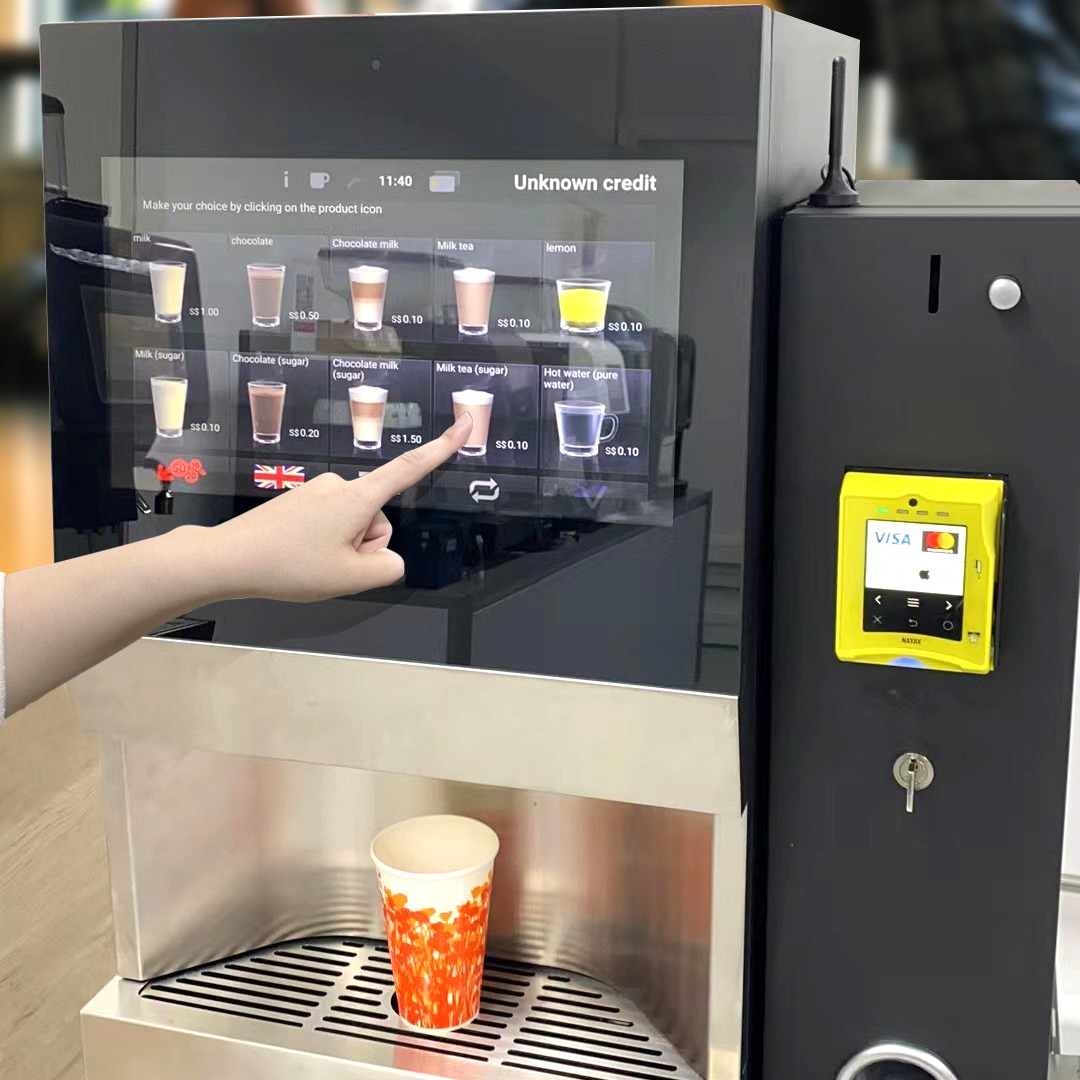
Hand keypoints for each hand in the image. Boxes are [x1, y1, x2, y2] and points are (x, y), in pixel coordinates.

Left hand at [198, 413, 472, 601]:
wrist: (228, 559)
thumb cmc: (291, 566)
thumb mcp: (351, 579)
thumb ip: (387, 568)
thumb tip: (387, 557)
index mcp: (358, 498)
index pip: (410, 470)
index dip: (442, 448)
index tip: (466, 422)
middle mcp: (340, 485)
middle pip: (377, 521)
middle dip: (363, 547)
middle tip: (330, 566)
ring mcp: (317, 491)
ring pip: (352, 526)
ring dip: (341, 549)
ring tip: (309, 563)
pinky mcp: (299, 500)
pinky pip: (329, 525)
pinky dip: (322, 544)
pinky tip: (296, 557)